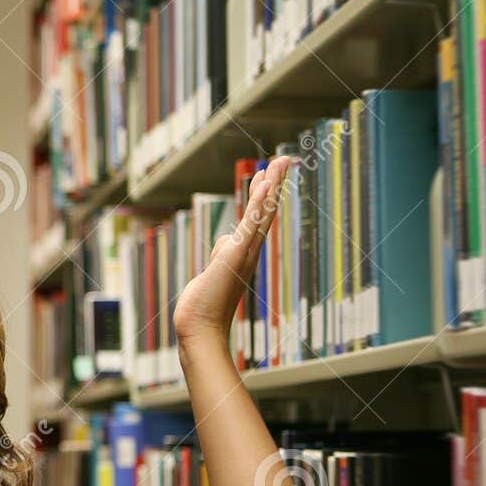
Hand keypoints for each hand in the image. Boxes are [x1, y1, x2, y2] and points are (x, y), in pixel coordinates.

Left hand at [172, 154, 289, 344]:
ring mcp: (245, 252)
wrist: (201, 327)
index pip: (256, 218)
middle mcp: (249, 251)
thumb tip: (225, 239)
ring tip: (278, 163)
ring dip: (270, 187)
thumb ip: (221, 253)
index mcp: (243, 253)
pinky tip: (264, 184)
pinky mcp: (236, 254)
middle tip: (283, 159)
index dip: (263, 195)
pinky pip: (250, 224)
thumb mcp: (212, 270)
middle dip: (274, 184)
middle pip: (265, 211)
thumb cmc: (205, 303)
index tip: (267, 174)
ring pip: (261, 213)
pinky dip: (258, 203)